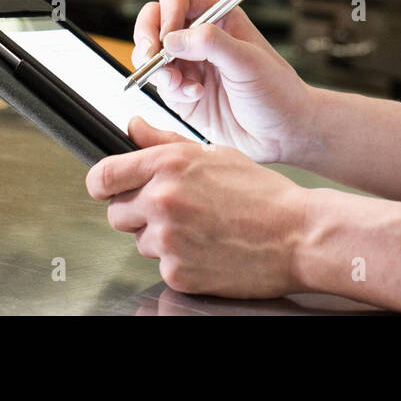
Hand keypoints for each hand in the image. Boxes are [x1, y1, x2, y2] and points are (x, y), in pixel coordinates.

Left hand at [87, 117, 311, 298]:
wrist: (298, 235)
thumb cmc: (262, 193)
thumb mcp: (213, 153)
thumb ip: (164, 141)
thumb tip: (133, 127)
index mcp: (168, 164)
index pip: (103, 176)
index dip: (102, 183)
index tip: (106, 188)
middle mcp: (162, 200)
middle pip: (116, 213)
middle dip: (137, 212)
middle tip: (173, 210)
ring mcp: (168, 239)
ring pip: (140, 241)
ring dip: (161, 237)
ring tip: (201, 228)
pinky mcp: (177, 272)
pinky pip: (162, 266)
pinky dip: (180, 261)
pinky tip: (208, 249)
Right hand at [131, 0, 314, 161]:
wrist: (282, 132)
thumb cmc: (278, 91)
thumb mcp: (248, 61)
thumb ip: (211, 43)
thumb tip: (173, 38)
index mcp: (220, 17)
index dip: (167, 11)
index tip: (167, 36)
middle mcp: (200, 37)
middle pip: (155, 20)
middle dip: (146, 36)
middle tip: (149, 56)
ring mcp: (189, 64)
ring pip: (151, 53)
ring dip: (157, 68)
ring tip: (178, 83)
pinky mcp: (182, 92)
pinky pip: (160, 84)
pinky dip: (170, 90)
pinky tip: (194, 96)